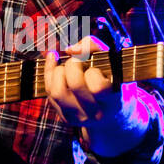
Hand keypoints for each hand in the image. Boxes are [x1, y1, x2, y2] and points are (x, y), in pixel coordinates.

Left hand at [44, 35, 149, 156]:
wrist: (114, 114)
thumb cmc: (113, 80)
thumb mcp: (112, 62)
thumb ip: (93, 46)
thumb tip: (70, 49)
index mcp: (113, 100)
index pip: (98, 87)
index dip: (93, 72)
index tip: (96, 68)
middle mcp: (96, 113)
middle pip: (75, 85)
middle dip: (73, 65)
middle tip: (78, 61)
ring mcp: (79, 117)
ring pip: (57, 92)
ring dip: (58, 71)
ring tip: (67, 66)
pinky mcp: (66, 118)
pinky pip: (49, 92)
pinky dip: (49, 72)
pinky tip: (54, 60)